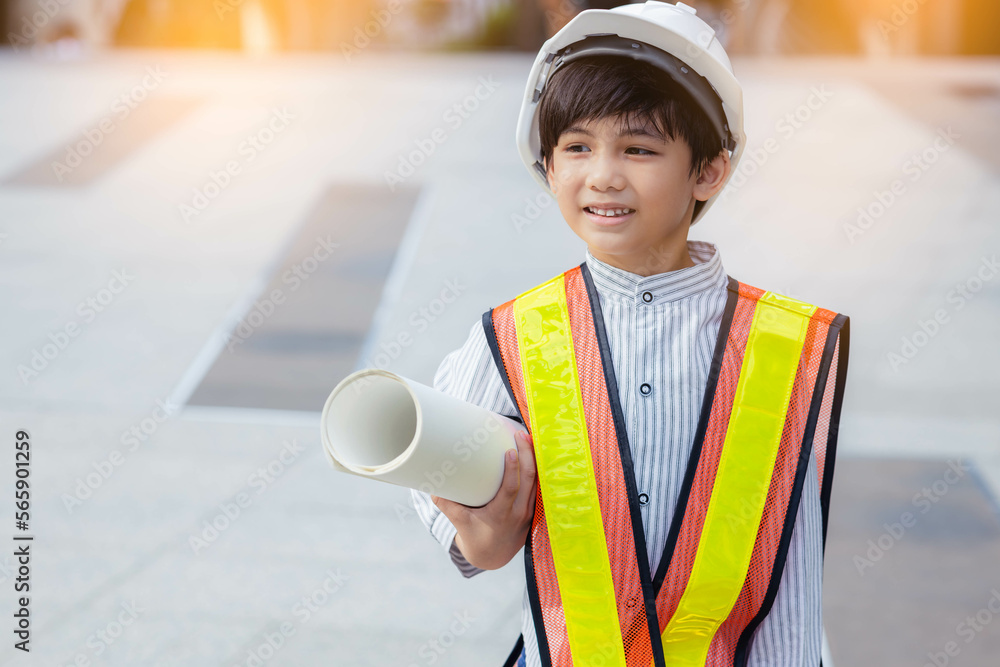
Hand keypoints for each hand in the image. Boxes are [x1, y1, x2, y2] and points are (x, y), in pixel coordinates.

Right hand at [431, 430, 536, 569]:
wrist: (493, 557)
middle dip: (527, 454)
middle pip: (529, 479)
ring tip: (527, 437)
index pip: (511, 489)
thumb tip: (431, 486)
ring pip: (536, 480)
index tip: (510, 450)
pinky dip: (535, 468)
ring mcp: (528, 510)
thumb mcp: (459, 523)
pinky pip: (536, 485)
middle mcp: (518, 512)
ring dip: (533, 458)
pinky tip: (531, 452)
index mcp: (501, 515)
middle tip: (520, 434)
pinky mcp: (531, 508)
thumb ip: (446, 504)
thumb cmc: (475, 538)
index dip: (512, 469)